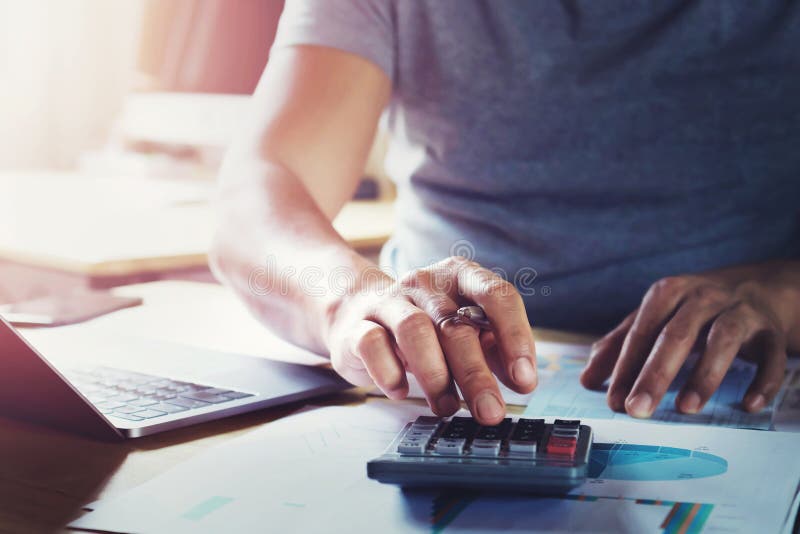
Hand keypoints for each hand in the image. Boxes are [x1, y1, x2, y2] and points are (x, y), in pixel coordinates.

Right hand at [325, 257, 537, 424]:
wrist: (358, 313)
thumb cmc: (425, 327)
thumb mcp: (465, 330)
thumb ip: (495, 350)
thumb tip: (522, 379)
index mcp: (460, 276)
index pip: (496, 296)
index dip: (515, 336)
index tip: (525, 379)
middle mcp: (424, 282)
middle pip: (454, 324)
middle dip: (475, 373)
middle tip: (490, 411)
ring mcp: (388, 301)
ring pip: (414, 330)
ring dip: (435, 376)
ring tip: (448, 407)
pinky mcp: (358, 326)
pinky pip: (373, 345)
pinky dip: (390, 374)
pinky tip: (402, 392)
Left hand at [580, 273, 788, 417]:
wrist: (755, 288)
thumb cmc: (691, 309)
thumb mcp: (653, 319)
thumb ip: (619, 346)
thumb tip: (587, 379)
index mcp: (668, 293)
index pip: (642, 330)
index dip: (626, 366)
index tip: (614, 400)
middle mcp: (703, 297)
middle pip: (677, 334)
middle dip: (655, 374)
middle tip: (638, 410)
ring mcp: (740, 311)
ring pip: (724, 339)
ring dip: (705, 375)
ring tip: (685, 408)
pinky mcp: (770, 330)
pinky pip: (770, 357)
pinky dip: (762, 381)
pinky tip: (748, 405)